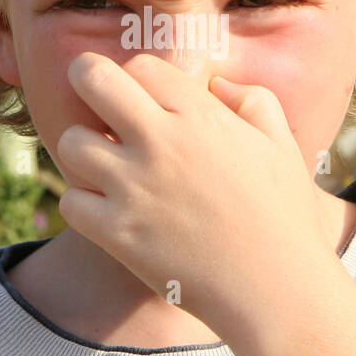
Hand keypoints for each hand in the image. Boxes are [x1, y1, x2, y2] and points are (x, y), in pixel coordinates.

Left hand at [54, 51, 333, 334]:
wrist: (277, 290)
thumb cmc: (285, 216)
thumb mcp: (281, 145)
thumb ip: (254, 100)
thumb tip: (218, 85)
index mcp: (201, 115)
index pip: (141, 65)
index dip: (138, 78)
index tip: (144, 99)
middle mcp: (161, 142)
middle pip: (91, 79)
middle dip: (86, 78)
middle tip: (93, 97)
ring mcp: (134, 187)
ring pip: (71, 142)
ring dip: (83, 150)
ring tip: (104, 166)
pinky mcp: (117, 233)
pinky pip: (70, 201)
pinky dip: (83, 204)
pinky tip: (106, 210)